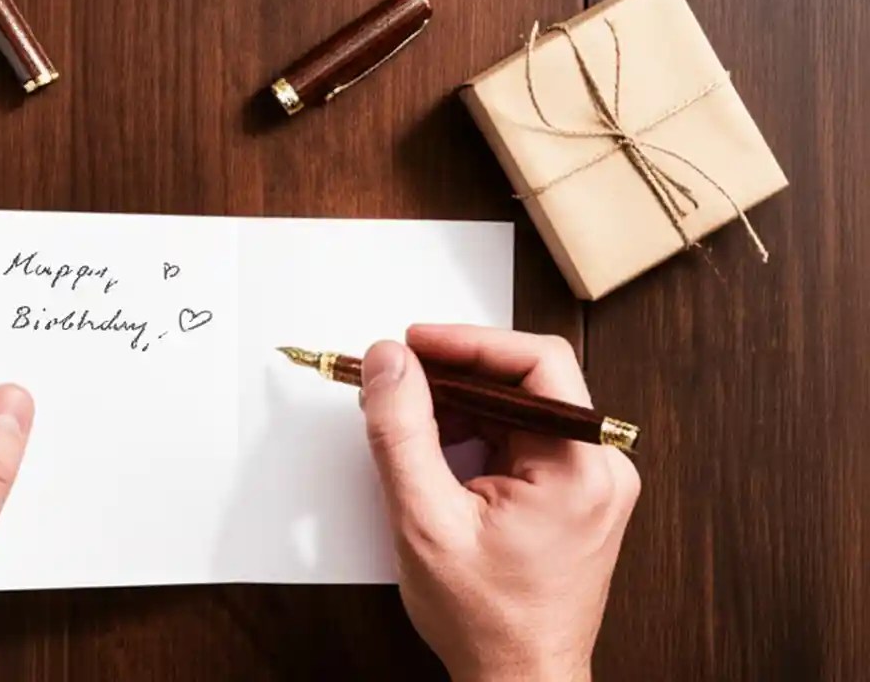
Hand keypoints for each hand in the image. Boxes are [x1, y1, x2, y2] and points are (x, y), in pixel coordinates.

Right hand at [360, 325, 639, 681]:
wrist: (519, 680)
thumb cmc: (487, 621)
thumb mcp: (424, 521)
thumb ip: (402, 432)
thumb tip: (390, 364)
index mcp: (581, 468)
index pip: (535, 362)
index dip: (467, 343)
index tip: (414, 344)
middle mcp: (600, 466)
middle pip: (525, 382)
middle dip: (454, 376)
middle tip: (398, 381)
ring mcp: (593, 480)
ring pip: (520, 408)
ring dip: (461, 408)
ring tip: (411, 426)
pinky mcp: (575, 493)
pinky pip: (523, 437)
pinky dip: (477, 435)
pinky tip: (439, 455)